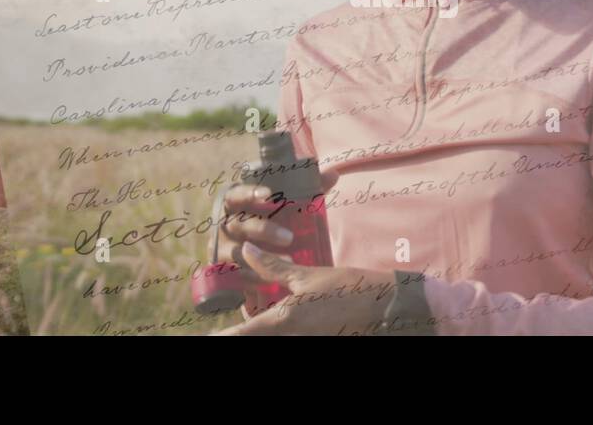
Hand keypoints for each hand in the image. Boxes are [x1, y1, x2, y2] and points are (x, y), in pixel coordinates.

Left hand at [211, 241, 397, 335]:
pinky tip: (281, 318)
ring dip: (262, 327)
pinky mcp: (317, 340)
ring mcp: (305, 341)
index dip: (223, 336)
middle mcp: (291, 337)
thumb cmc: (348, 288)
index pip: (243, 334)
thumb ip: (274, 267)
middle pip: (255, 337)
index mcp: (284, 321)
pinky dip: (279, 328)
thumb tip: (246, 251)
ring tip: (254, 317)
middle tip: (232, 321)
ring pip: (272, 337)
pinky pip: (289, 335)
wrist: (385, 306)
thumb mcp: (308, 275)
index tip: (206, 336)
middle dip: (242, 330)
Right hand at [216, 171, 338, 267]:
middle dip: (263, 230)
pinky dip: (253, 278)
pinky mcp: (222, 269)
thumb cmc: (269, 219)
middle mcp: (223, 224)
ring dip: (261, 257)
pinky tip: (271, 281)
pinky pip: (236, 275)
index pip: (236, 194)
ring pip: (237, 251)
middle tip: (289, 237)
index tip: (269, 195)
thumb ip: (307, 190)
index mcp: (234, 203)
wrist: (248, 252)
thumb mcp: (284, 205)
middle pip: (239, 224)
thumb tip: (333, 175)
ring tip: (288, 259)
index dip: (249, 193)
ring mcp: (220, 247)